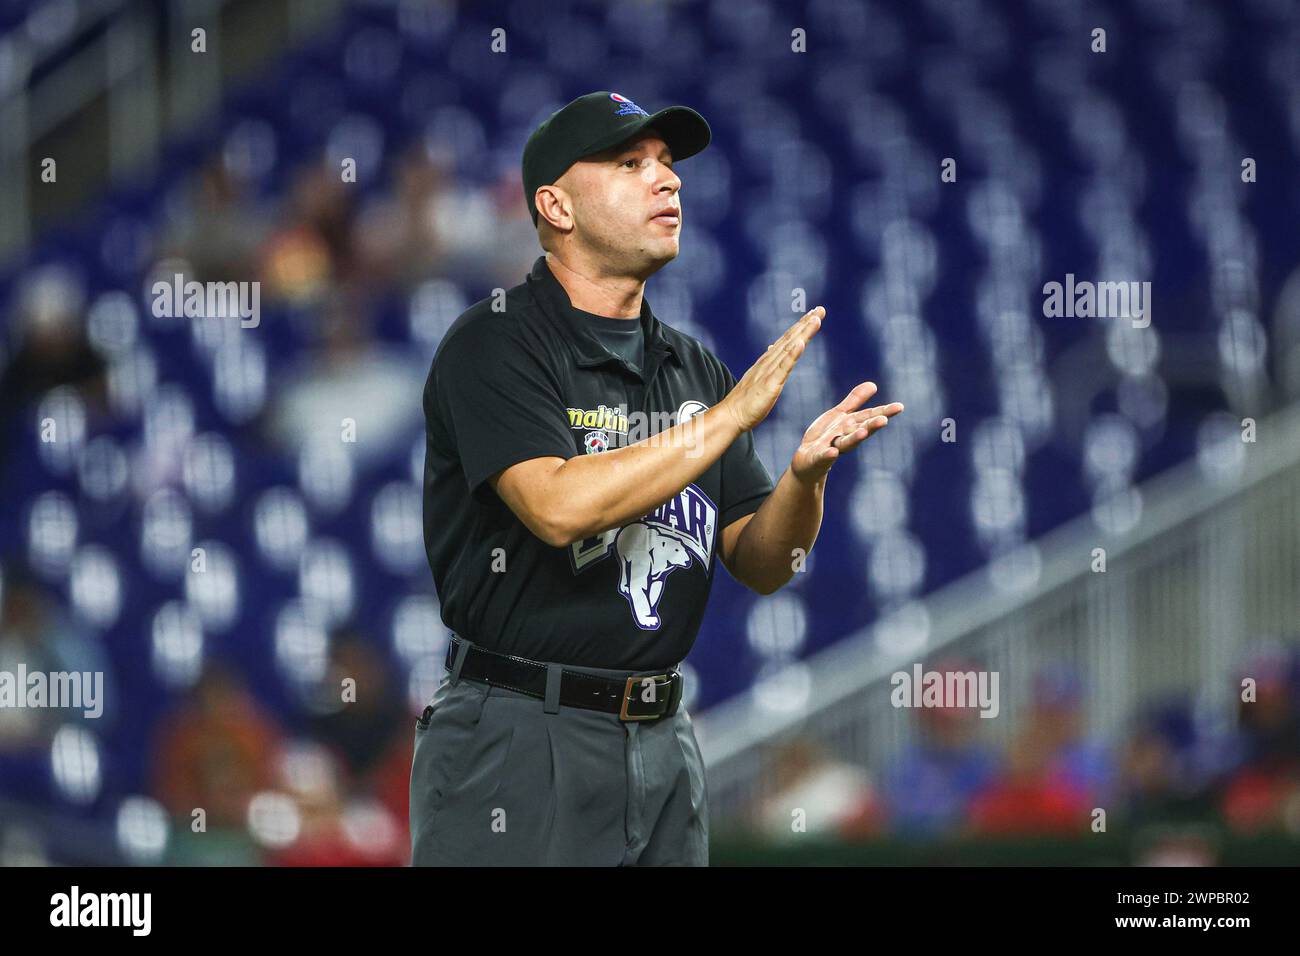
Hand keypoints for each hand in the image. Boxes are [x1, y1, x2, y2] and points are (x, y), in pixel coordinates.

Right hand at [721, 306, 823, 432]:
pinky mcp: (770, 384)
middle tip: (820, 309)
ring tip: (815, 319)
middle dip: (806, 324)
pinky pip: (783, 367)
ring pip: (789, 348)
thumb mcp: (759, 378)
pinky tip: (801, 343)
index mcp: (767, 362)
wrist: (730, 415)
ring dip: (802, 333)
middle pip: (790, 339)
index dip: (800, 327)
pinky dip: (793, 354)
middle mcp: (768, 362)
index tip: (813, 314)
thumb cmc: (745, 401)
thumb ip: (767, 363)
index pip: (786, 340)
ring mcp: (769, 372)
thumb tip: (772, 348)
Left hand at [790, 381, 903, 483]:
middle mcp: (845, 437)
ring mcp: (832, 448)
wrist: (806, 460)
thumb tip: (873, 385)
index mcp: (851, 426)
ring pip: (846, 443)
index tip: (900, 407)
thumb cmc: (826, 436)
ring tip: (863, 433)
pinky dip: (828, 455)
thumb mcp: (840, 416)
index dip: (884, 412)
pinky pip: (823, 457)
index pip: (869, 417)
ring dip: (855, 438)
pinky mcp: (818, 458)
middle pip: (861, 430)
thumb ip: (855, 401)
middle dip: (872, 426)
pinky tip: (832, 452)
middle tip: (884, 420)